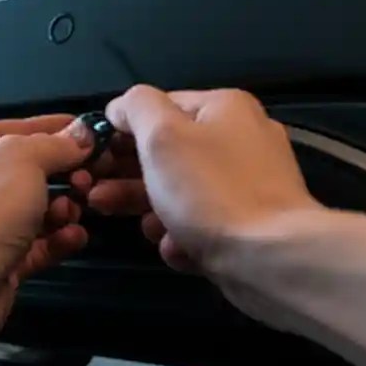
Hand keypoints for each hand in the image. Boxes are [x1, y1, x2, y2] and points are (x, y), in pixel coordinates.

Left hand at [0, 115, 95, 343]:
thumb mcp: (23, 158)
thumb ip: (56, 143)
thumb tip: (82, 134)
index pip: (6, 131)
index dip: (47, 127)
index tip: (83, 130)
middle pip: (24, 173)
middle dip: (60, 174)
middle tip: (86, 177)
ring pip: (32, 212)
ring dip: (62, 209)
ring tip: (75, 210)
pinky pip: (35, 246)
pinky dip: (57, 239)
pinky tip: (74, 236)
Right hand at [88, 85, 320, 274]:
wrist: (269, 258)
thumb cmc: (210, 190)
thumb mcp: (162, 135)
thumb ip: (136, 108)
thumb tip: (121, 106)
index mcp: (225, 108)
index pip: (161, 107)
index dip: (124, 130)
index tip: (95, 158)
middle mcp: (242, 140)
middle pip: (170, 154)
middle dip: (130, 179)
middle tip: (98, 198)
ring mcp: (249, 186)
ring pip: (184, 194)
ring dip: (155, 213)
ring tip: (143, 229)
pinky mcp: (250, 226)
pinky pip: (204, 225)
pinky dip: (186, 238)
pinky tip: (180, 249)